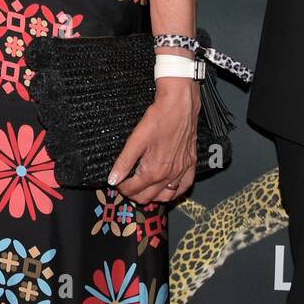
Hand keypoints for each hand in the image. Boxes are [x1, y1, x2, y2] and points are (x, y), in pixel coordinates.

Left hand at [107, 78, 198, 203]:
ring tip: (143, 187)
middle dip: (134, 193)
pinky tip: (167, 187)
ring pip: (166, 197)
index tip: (117, 182)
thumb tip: (113, 179)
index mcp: (153, 171)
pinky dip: (175, 191)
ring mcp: (181, 171)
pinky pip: (184, 187)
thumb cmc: (158, 118)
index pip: (133, 190)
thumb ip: (124, 162)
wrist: (180, 105)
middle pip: (147, 197)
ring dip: (152, 196)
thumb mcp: (136, 139)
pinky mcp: (190, 164)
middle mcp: (168, 175)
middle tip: (127, 184)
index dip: (121, 188)